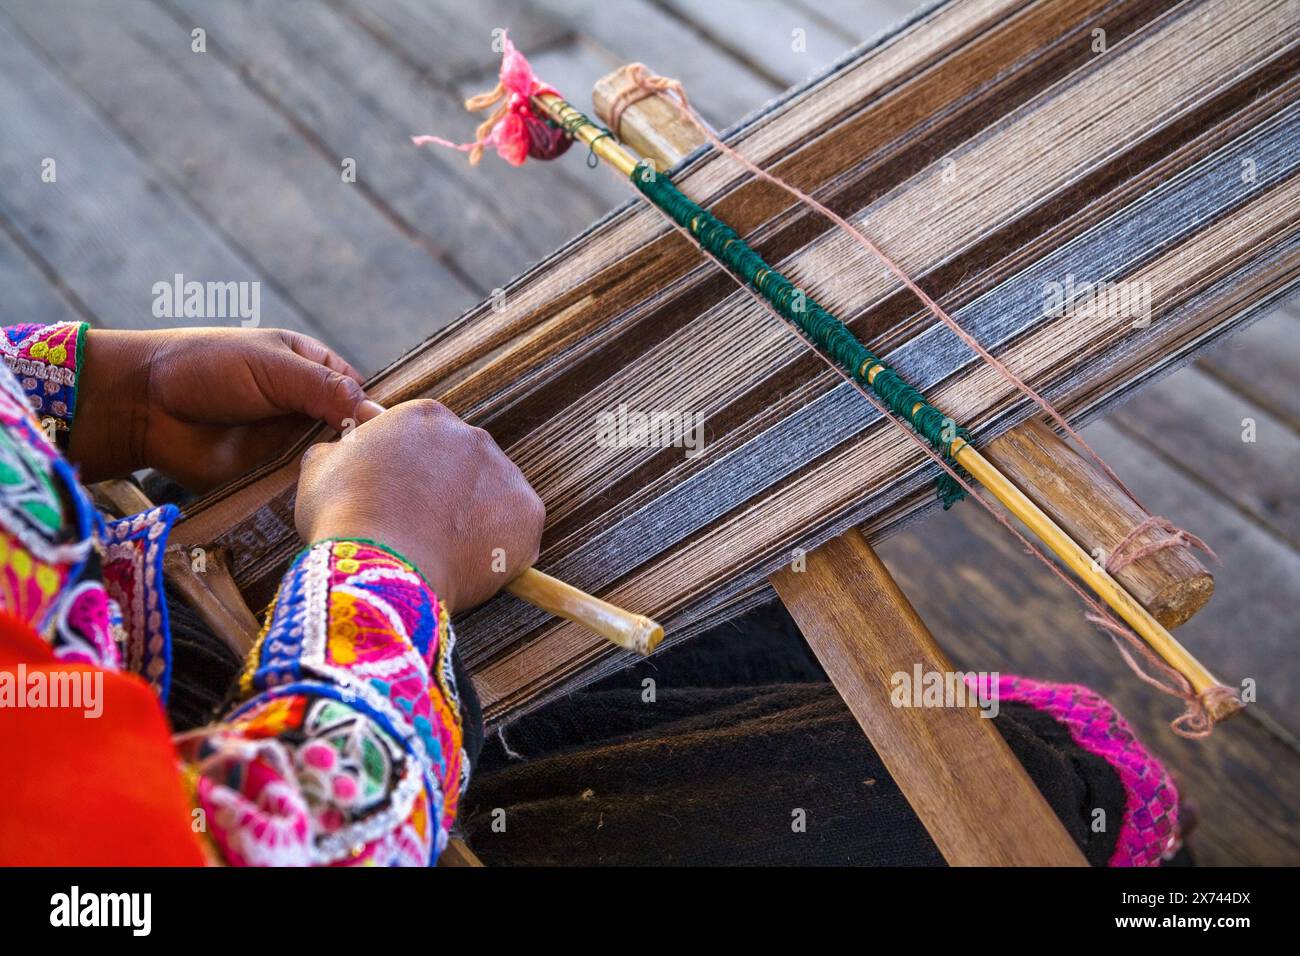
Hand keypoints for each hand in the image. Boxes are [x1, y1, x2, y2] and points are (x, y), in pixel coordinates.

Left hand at [69, 327, 380, 489]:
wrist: (143, 406)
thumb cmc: (206, 368)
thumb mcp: (273, 368)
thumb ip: (325, 389)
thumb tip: (377, 415)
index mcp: (313, 370)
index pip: (361, 395)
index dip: (377, 414)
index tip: (392, 437)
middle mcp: (307, 409)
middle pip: (352, 433)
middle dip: (365, 450)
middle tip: (384, 471)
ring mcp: (290, 446)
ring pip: (331, 464)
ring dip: (341, 475)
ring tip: (364, 492)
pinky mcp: (270, 478)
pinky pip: (301, 489)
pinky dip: (314, 495)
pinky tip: (331, 505)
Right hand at [294, 399, 544, 612]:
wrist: (380, 564)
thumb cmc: (345, 516)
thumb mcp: (320, 469)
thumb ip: (339, 449)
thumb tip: (344, 445)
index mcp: (425, 416)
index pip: (425, 437)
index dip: (411, 470)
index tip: (399, 497)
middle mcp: (472, 436)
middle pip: (462, 463)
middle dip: (445, 491)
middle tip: (420, 527)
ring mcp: (505, 474)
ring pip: (491, 496)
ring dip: (474, 517)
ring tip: (442, 551)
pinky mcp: (528, 514)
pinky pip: (516, 531)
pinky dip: (498, 547)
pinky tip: (469, 565)